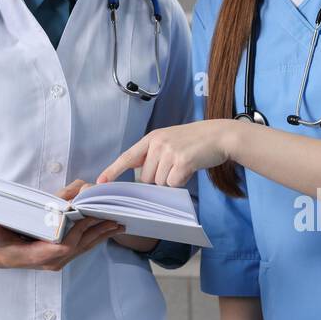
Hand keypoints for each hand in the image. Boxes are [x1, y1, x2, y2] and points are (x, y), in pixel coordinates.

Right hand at [0, 214, 123, 270]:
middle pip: (81, 246)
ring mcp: (61, 260)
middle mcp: (54, 261)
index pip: (64, 246)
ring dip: (102, 236)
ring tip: (118, 224)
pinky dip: (96, 238)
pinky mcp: (65, 256)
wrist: (4, 257)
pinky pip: (84, 248)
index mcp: (40, 255)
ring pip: (86, 247)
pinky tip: (107, 230)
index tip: (89, 219)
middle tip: (113, 218)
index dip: (78, 234)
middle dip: (97, 232)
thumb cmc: (2, 244)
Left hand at [97, 120, 232, 186]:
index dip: (113, 170)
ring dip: (171, 180)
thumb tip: (144, 179)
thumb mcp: (170, 140)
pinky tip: (190, 169)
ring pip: (160, 182)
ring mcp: (169, 152)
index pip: (128, 156)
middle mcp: (157, 143)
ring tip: (184, 165)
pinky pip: (173, 184)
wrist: (220, 135)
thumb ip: (155, 154)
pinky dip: (181, 182)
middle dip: (158, 179)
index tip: (100, 181)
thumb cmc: (196, 141)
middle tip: (175, 166)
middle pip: (145, 178)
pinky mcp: (182, 161)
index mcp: (152, 138)